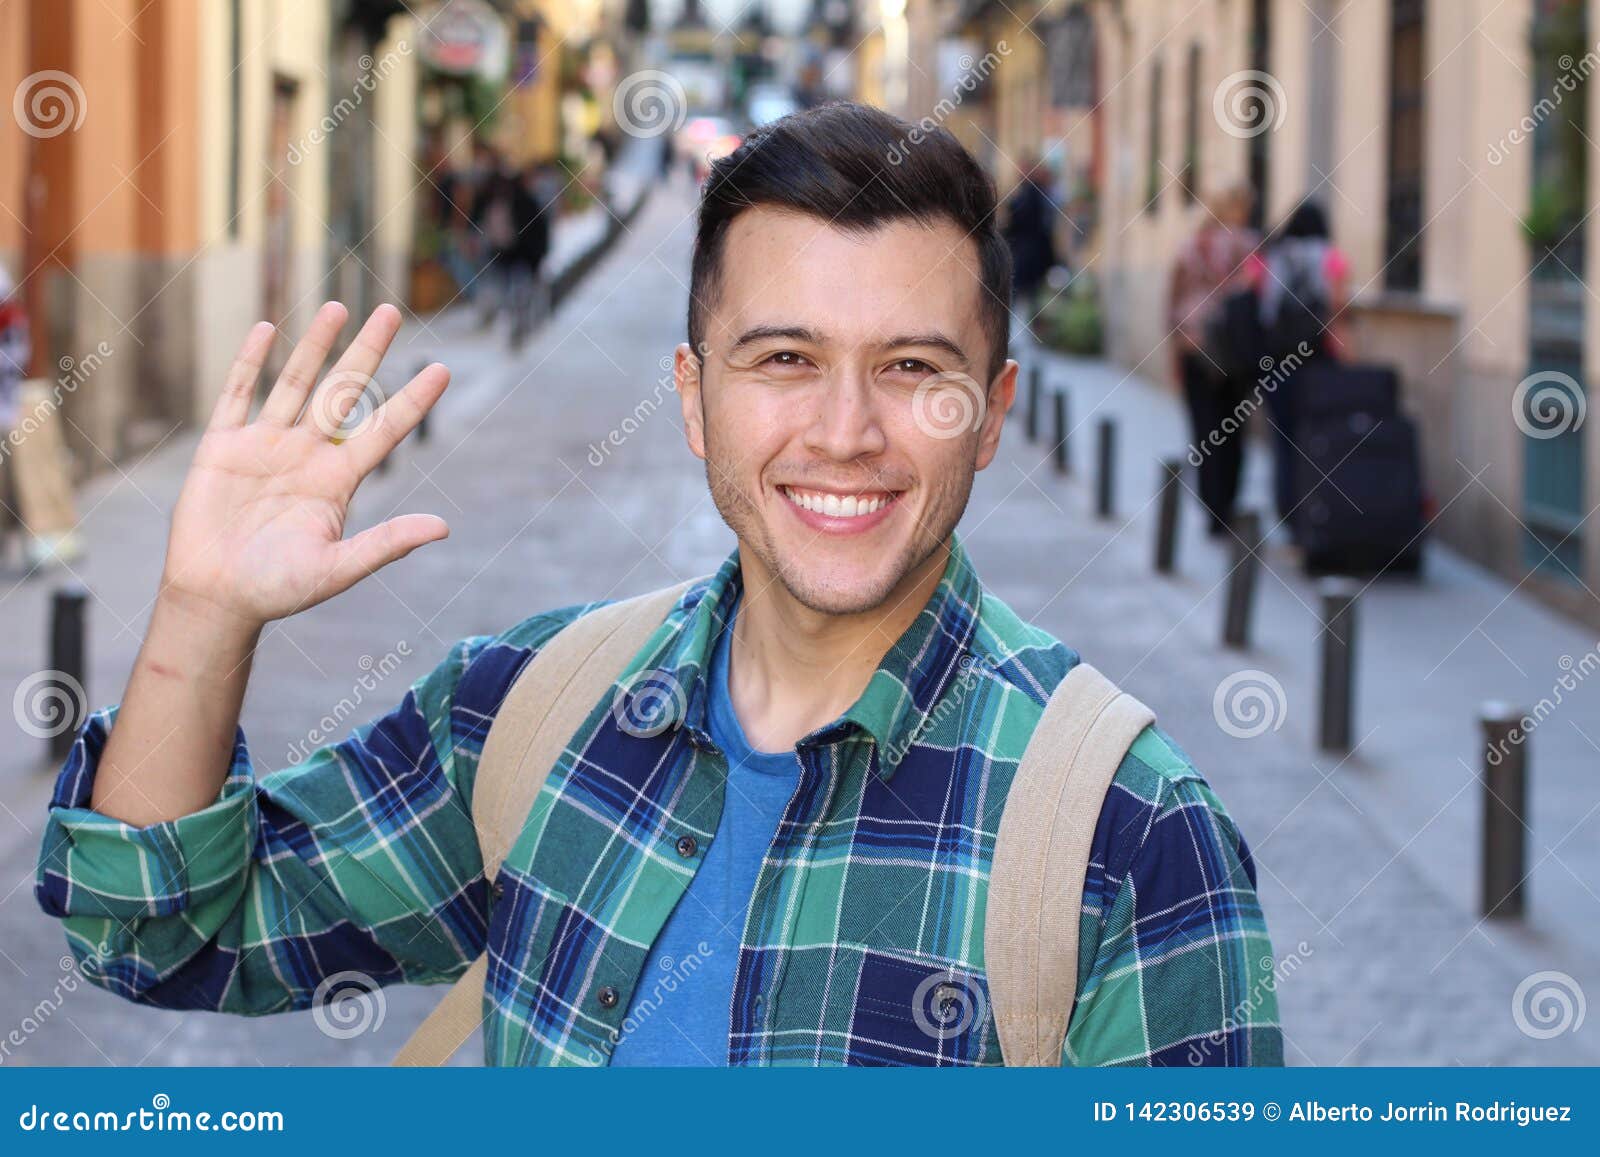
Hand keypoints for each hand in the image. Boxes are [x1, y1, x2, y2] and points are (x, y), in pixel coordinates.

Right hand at [160, 302, 450, 631]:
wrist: (216, 599)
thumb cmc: (278, 590)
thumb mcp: (338, 568)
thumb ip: (387, 543)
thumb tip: (444, 528)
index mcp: (339, 482)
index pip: (384, 430)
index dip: (413, 401)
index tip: (442, 369)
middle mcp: (307, 456)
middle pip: (343, 393)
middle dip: (367, 353)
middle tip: (393, 312)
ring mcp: (265, 446)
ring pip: (295, 384)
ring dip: (316, 346)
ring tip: (338, 306)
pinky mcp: (223, 447)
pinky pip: (239, 395)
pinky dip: (251, 363)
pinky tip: (268, 329)